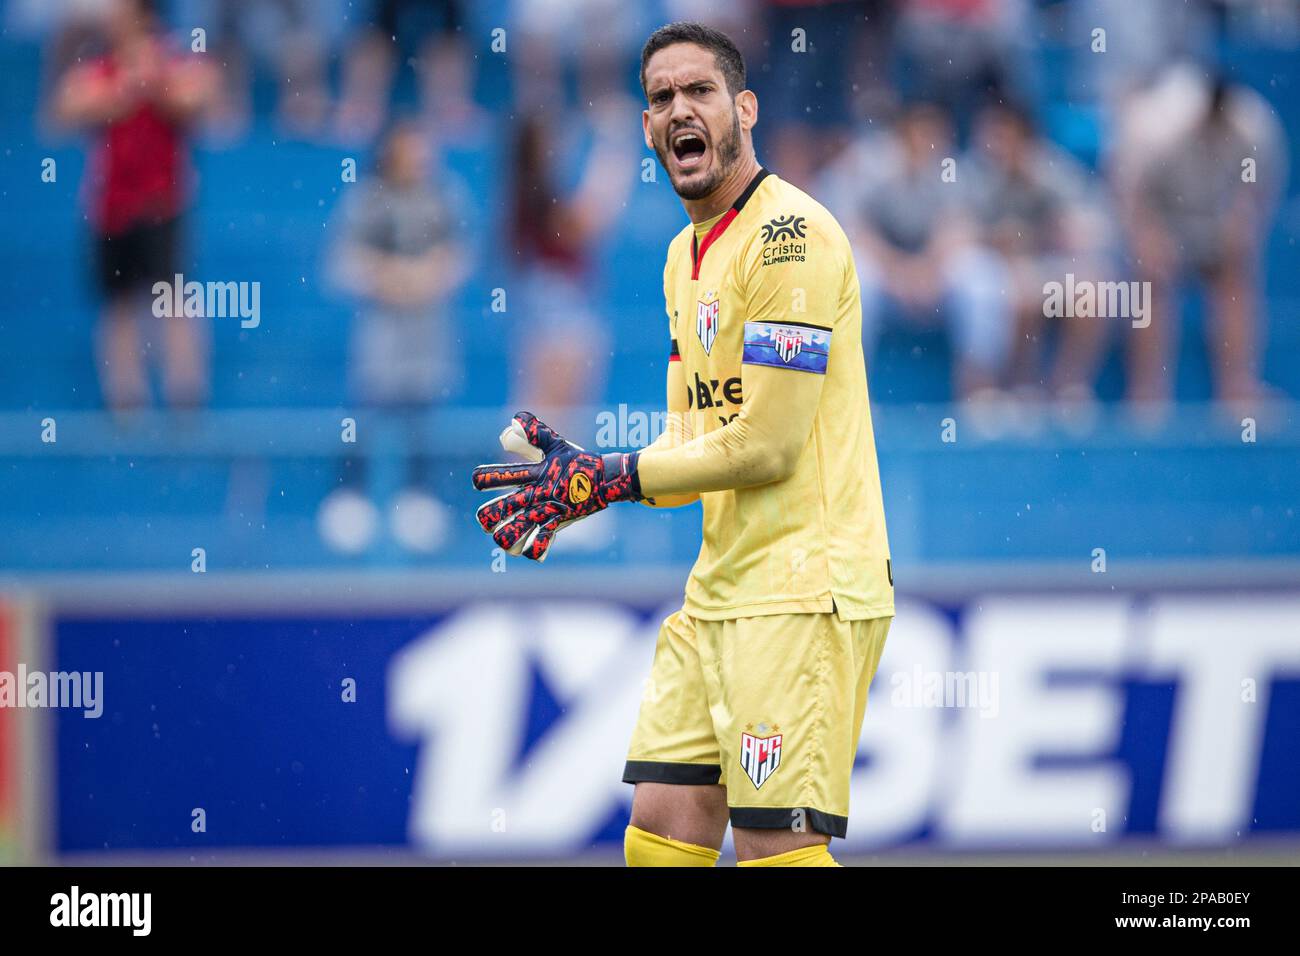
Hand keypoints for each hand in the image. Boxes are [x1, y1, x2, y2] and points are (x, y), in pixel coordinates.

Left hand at [471, 412, 640, 560]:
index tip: (479, 482)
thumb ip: (533, 434)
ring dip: (505, 538)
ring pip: (514, 533)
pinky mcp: (558, 525)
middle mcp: (537, 494)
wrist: (607, 479)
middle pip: (499, 510)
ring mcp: (547, 511)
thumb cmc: (578, 461)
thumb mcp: (556, 444)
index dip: (483, 479)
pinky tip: (525, 548)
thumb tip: (511, 424)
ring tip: (503, 537)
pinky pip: (539, 545)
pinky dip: (530, 550)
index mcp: (534, 473)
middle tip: (488, 519)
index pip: (501, 475)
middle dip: (487, 518)